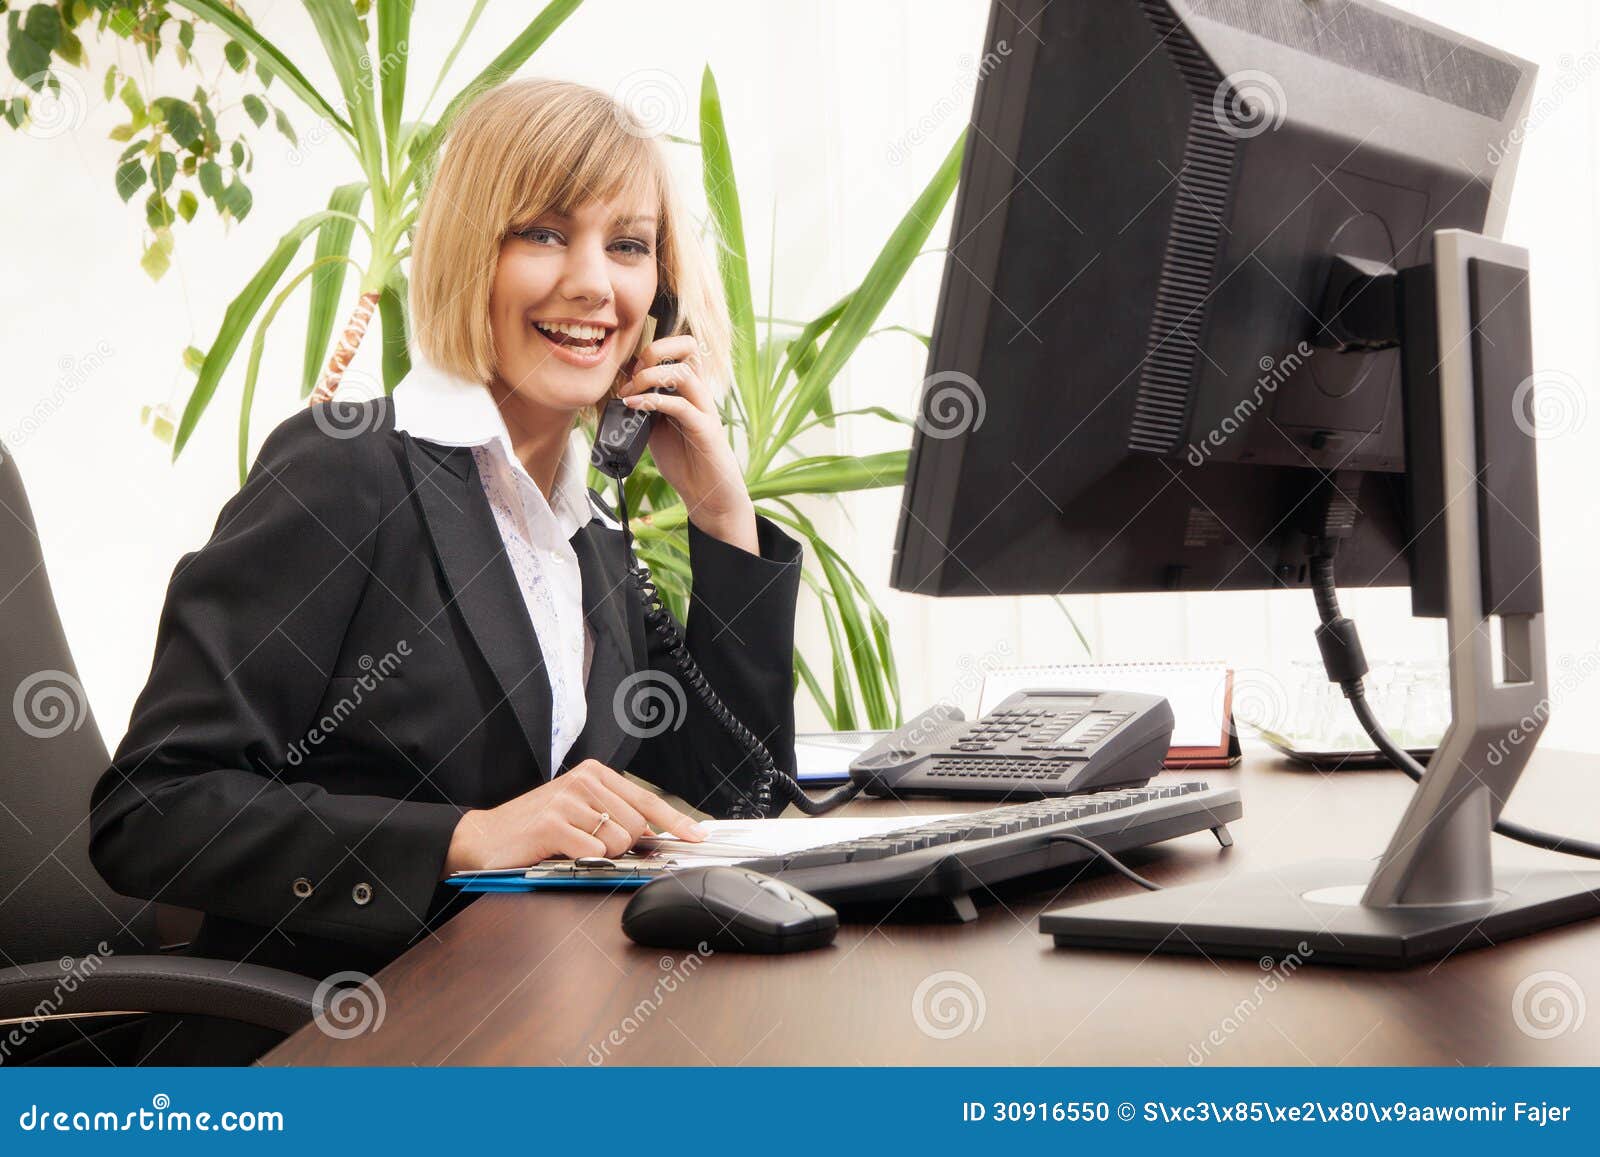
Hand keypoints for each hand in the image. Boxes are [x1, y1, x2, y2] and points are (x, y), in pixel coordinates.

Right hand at [442, 760, 706, 875]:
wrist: (483, 839)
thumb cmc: (535, 829)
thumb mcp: (580, 814)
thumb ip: (616, 817)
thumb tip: (656, 834)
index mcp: (595, 775)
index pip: (648, 800)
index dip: (677, 822)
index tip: (698, 836)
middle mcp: (584, 780)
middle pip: (637, 826)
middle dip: (622, 846)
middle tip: (589, 845)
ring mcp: (568, 799)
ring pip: (620, 841)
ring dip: (600, 854)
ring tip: (572, 848)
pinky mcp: (553, 823)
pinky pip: (595, 852)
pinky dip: (582, 860)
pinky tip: (561, 852)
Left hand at [617, 334, 757, 552]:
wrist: (705, 493)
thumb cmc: (683, 460)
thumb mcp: (655, 427)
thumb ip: (645, 406)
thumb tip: (620, 390)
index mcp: (688, 389)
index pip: (680, 348)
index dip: (654, 347)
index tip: (631, 369)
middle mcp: (699, 394)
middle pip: (687, 347)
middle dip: (655, 350)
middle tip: (633, 373)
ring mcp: (704, 410)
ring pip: (683, 373)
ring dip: (650, 377)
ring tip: (630, 394)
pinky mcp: (705, 429)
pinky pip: (681, 405)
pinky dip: (654, 401)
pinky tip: (636, 406)